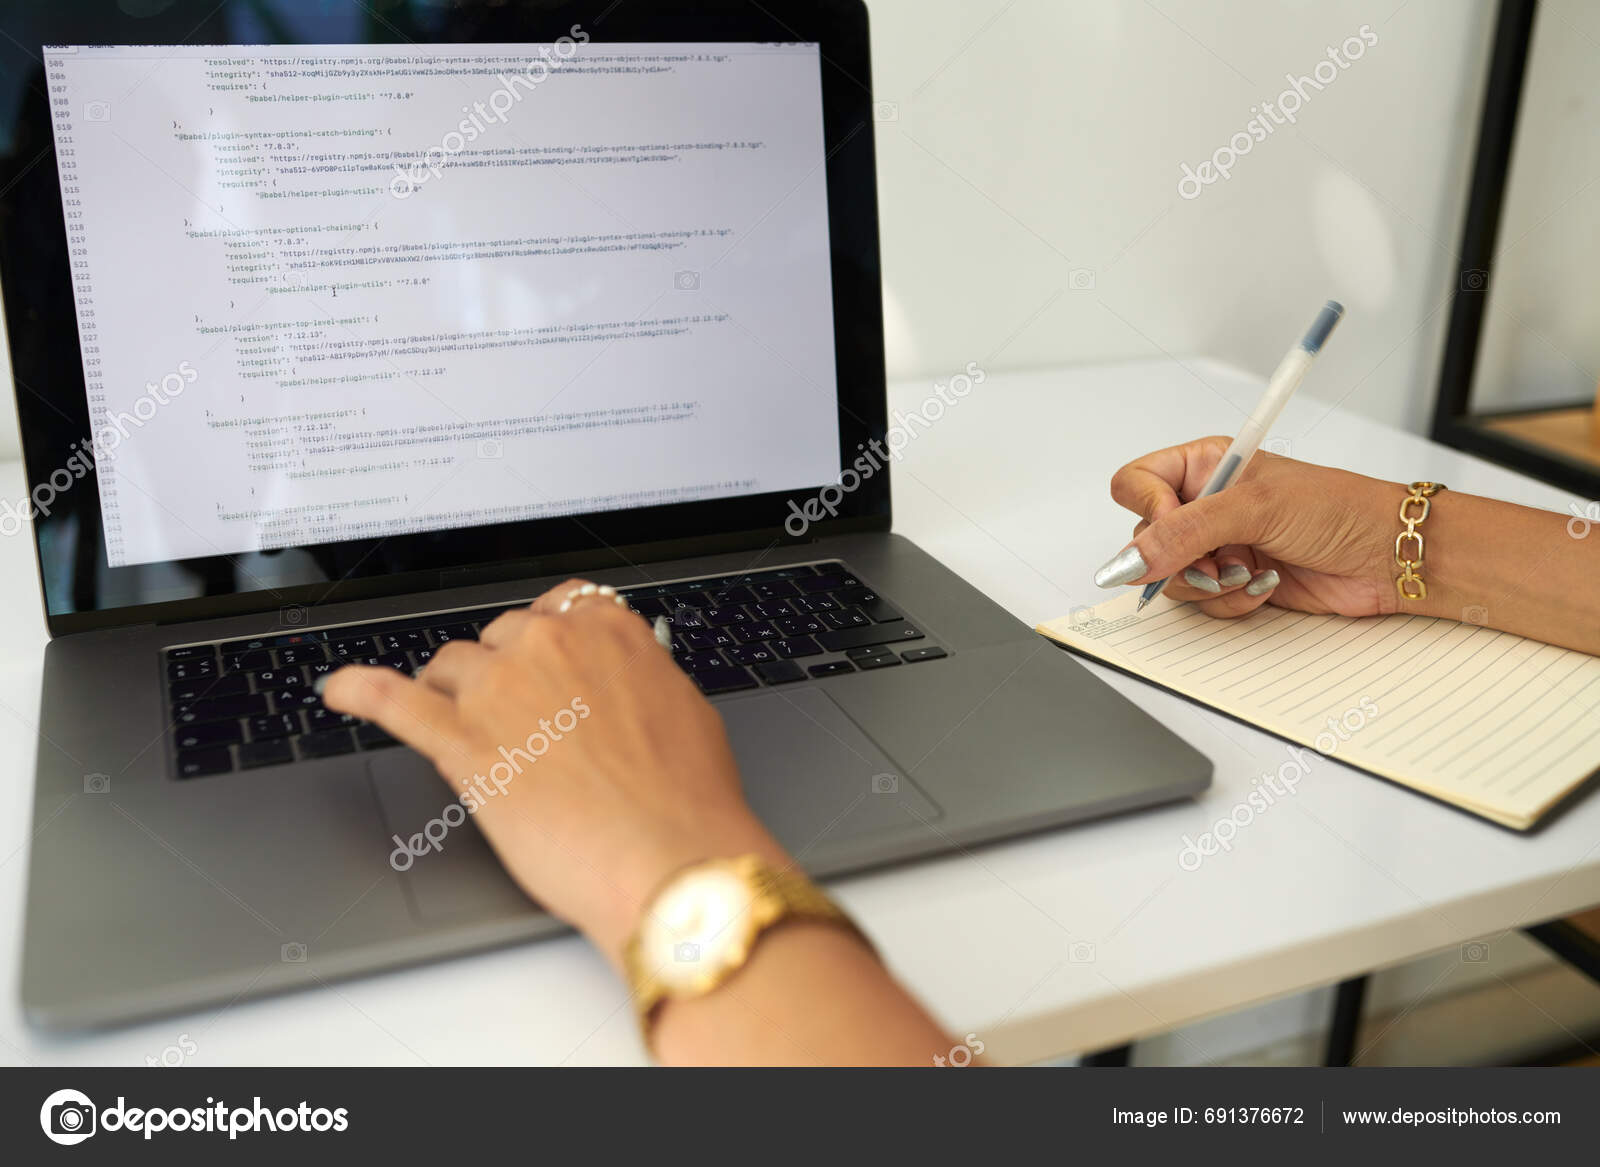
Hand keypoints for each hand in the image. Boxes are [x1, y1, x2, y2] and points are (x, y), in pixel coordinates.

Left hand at [321, 580, 789, 967]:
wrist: (670, 860)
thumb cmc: (686, 801)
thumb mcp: (683, 713)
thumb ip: (642, 681)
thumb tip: (628, 684)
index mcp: (609, 631)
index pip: (556, 608)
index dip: (544, 640)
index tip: (542, 657)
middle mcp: (549, 646)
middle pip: (500, 638)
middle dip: (503, 674)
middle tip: (519, 720)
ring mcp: (499, 690)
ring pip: (450, 668)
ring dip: (451, 693)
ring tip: (459, 725)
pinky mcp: (461, 744)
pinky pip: (393, 702)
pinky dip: (359, 691)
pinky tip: (340, 690)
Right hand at [1096, 437, 1399, 616]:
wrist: (1390, 556)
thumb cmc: (1341, 509)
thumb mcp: (1256, 508)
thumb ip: (1186, 531)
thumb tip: (1131, 558)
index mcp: (1205, 465)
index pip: (1136, 484)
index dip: (1147, 512)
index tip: (1172, 532)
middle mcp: (1206, 503)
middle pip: (1147, 540)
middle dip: (1181, 559)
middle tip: (1217, 562)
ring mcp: (1219, 544)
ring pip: (1171, 577)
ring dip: (1208, 584)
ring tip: (1247, 574)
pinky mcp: (1234, 580)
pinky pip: (1202, 601)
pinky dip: (1230, 601)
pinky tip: (1264, 587)